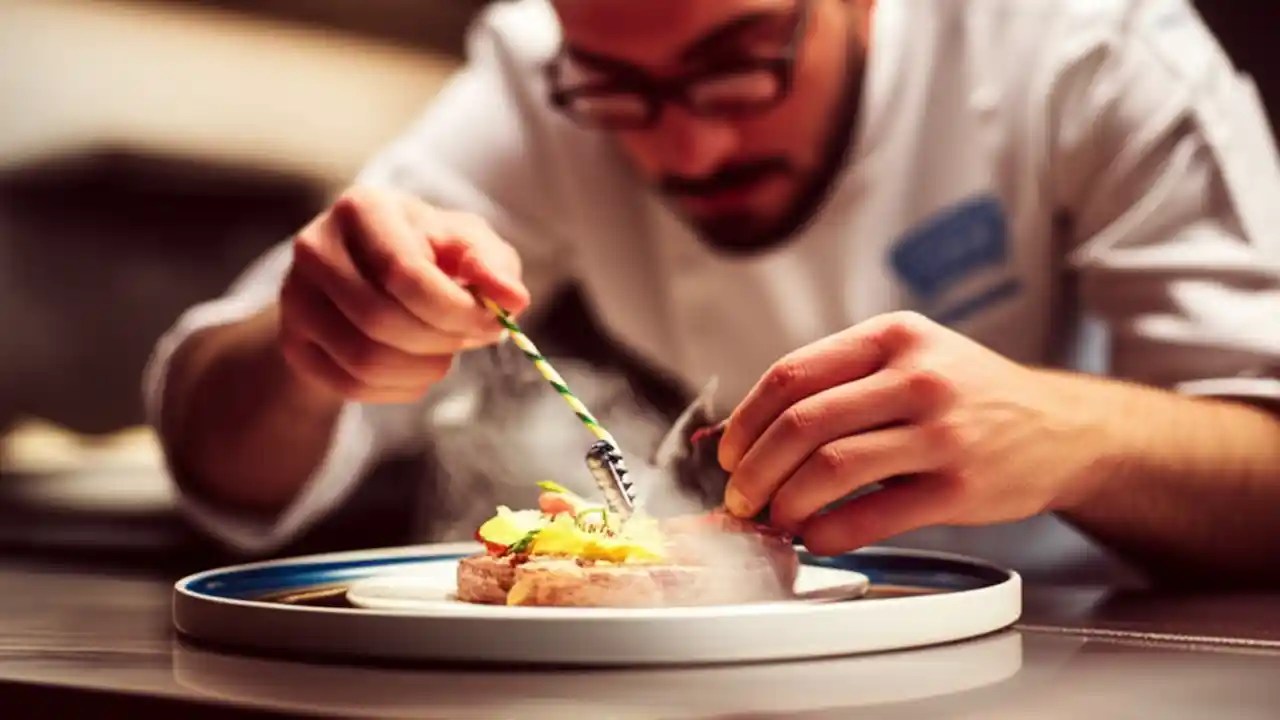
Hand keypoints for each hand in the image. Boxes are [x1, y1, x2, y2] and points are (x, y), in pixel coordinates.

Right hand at [278, 186, 528, 403]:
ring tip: (445, 353)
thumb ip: (493, 265)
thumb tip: (512, 300)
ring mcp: (294, 296)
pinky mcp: (292, 342)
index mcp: (363, 208)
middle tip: (469, 339)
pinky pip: (350, 386)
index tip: (493, 324)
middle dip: (441, 341)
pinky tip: (418, 369)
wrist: (370, 275)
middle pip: (382, 320)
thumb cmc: (430, 252)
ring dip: (423, 369)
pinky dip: (400, 388)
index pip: (405, 273)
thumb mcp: (468, 245)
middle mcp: (315, 246)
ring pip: (364, 359)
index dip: (456, 310)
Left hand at [717, 311, 1112, 554]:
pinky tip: (816, 536)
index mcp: (893, 337)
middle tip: (740, 497)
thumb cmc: (968, 395)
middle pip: (803, 423)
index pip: (792, 375)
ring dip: (785, 503)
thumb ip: (831, 387)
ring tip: (775, 518)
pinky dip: (828, 533)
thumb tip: (732, 434)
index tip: (728, 453)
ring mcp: (942, 432)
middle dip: (754, 469)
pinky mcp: (958, 488)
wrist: (1063, 429)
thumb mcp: (907, 362)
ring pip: (831, 468)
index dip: (745, 420)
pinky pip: (872, 516)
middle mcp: (918, 377)